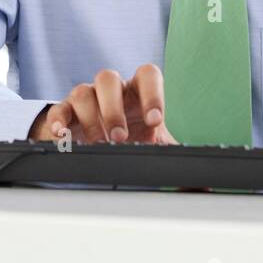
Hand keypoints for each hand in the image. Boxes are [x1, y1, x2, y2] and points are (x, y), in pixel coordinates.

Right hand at [29, 64, 178, 144]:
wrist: (98, 142)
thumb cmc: (131, 138)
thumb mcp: (154, 146)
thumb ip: (175, 158)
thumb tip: (203, 187)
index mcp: (137, 91)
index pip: (147, 75)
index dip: (152, 93)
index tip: (155, 120)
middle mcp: (111, 90)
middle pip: (108, 78)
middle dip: (114, 108)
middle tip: (120, 137)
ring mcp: (86, 98)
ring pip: (83, 91)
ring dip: (91, 118)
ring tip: (99, 143)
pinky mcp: (64, 113)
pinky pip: (58, 109)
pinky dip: (59, 120)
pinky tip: (64, 134)